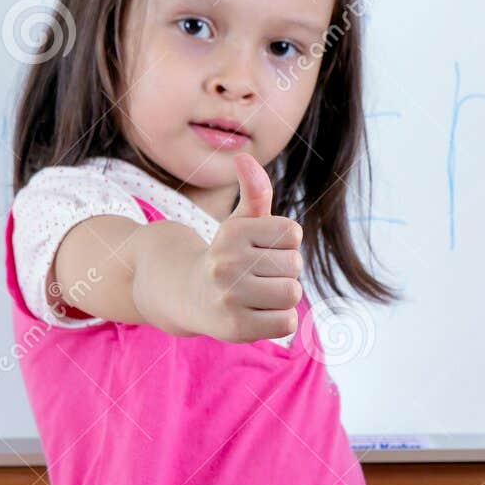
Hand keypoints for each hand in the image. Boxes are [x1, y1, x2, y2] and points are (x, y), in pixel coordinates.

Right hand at [183, 152, 303, 342]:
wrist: (189, 296)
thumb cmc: (227, 256)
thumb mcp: (240, 223)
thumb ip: (254, 191)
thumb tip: (244, 156)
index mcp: (232, 233)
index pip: (293, 234)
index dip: (284, 245)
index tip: (261, 251)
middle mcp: (227, 264)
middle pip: (295, 266)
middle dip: (283, 273)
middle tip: (257, 278)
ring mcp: (229, 297)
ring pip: (292, 294)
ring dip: (282, 297)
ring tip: (258, 296)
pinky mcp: (235, 328)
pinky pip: (286, 323)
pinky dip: (279, 321)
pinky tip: (258, 315)